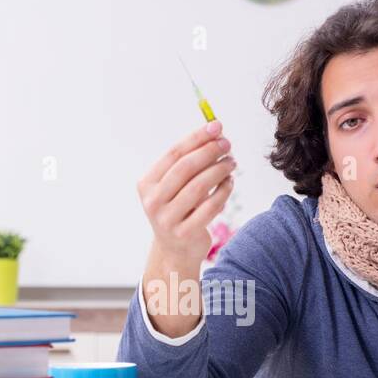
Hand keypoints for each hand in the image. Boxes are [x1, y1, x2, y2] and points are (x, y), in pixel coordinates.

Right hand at [137, 121, 235, 267]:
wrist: (175, 251)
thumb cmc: (179, 209)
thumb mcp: (175, 186)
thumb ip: (189, 161)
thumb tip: (215, 132)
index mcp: (146, 184)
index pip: (173, 154)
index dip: (197, 138)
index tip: (216, 126)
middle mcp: (153, 202)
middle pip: (185, 169)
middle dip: (209, 152)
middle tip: (227, 144)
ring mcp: (167, 220)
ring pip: (199, 187)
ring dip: (219, 170)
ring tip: (231, 162)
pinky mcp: (185, 234)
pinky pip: (210, 207)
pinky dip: (223, 191)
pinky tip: (229, 182)